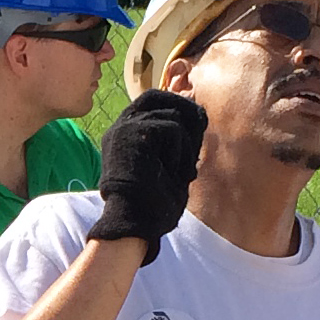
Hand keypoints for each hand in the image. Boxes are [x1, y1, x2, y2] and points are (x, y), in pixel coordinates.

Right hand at [92, 90, 205, 263]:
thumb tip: (198, 116)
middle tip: (199, 133)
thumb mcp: (165, 165)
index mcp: (124, 134)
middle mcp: (120, 126)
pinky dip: (180, 152)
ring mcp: (124, 128)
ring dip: (185, 145)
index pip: (152, 101)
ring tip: (179, 170)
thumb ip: (176, 140)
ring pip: (171, 116)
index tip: (198, 126)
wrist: (134, 222)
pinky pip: (171, 129)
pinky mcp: (132, 135)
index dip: (178, 107)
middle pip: (157, 96)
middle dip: (184, 112)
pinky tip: (174, 172)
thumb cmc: (151, 203)